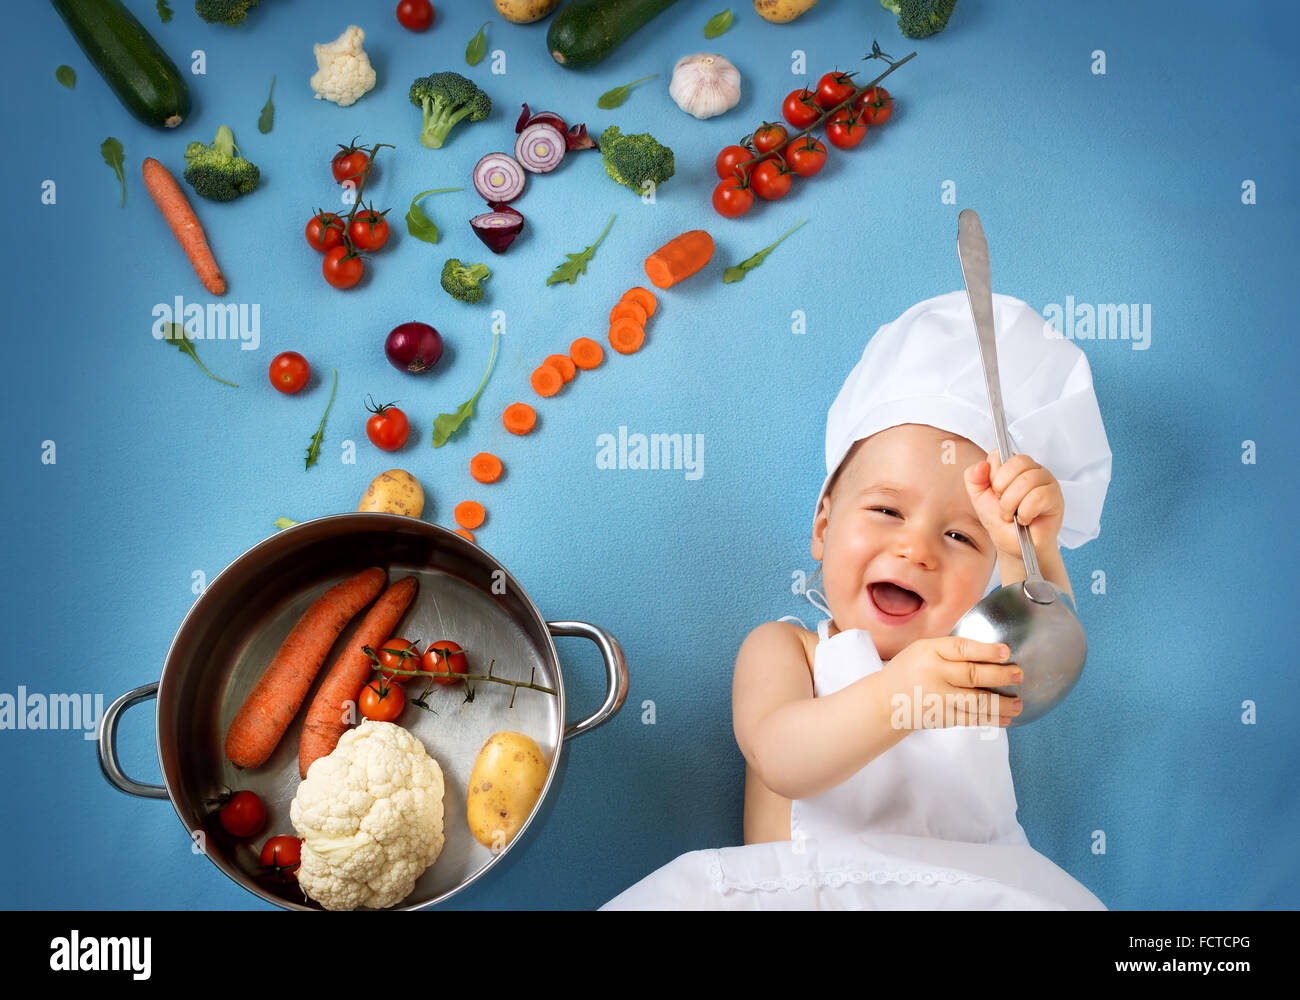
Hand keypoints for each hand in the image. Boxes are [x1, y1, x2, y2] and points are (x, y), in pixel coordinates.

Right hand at [881, 636, 1023, 729]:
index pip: (962, 648)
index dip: (986, 651)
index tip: (1006, 652)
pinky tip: (1005, 719)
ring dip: (1001, 704)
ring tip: (1018, 704)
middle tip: (1018, 675)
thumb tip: (991, 651)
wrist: (884, 701)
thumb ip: (950, 649)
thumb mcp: (922, 649)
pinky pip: (971, 719)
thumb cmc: (909, 670)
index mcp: (929, 651)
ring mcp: (937, 698)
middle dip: (1000, 676)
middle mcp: (933, 674)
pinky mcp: (941, 717)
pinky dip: (990, 719)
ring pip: (976, 701)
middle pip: (973, 675)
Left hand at [963, 449, 1064, 562]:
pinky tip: (1026, 518)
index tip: (994, 492)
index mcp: (1013, 466)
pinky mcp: (1056, 497)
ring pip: (1027, 480)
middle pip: (1017, 463)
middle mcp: (1032, 470)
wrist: (1013, 546)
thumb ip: (973, 478)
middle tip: (1004, 506)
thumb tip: (981, 465)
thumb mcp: (979, 498)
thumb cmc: (1000, 522)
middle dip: (1003, 490)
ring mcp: (1046, 481)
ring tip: (1013, 514)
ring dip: (1013, 504)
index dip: (994, 476)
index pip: (1001, 455)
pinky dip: (1026, 512)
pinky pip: (1039, 496)